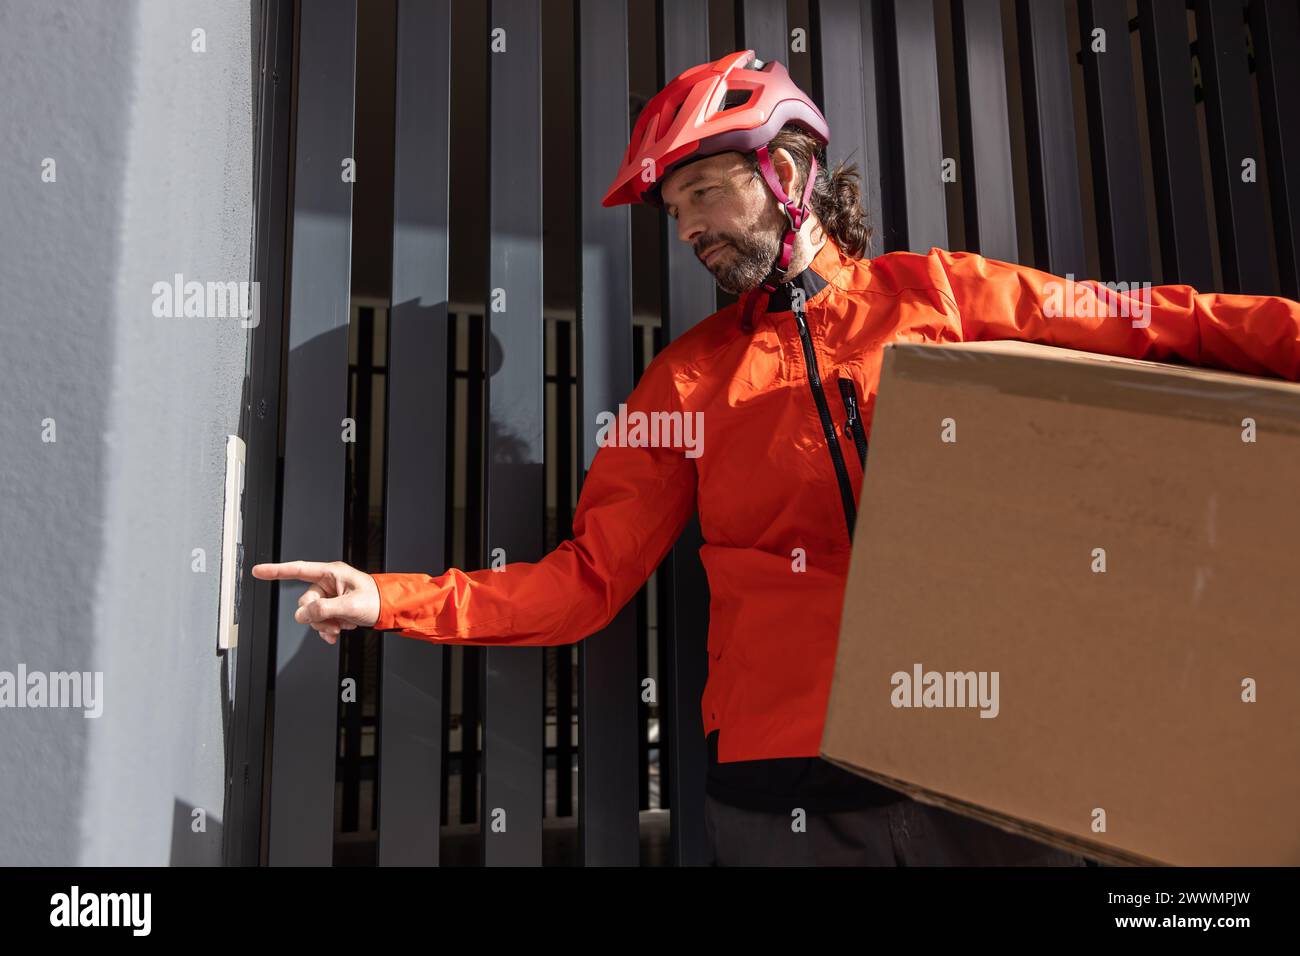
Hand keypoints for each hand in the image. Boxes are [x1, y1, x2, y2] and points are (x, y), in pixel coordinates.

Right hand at [250, 560, 380, 644]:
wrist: (391, 609)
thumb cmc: (377, 600)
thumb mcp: (350, 606)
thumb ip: (323, 609)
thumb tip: (302, 615)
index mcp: (332, 573)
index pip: (298, 570)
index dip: (276, 571)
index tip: (258, 571)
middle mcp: (329, 583)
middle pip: (305, 601)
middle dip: (317, 617)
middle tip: (334, 624)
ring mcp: (331, 596)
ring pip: (312, 614)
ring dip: (325, 624)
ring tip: (342, 626)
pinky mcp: (334, 608)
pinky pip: (320, 620)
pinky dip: (327, 628)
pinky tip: (338, 632)